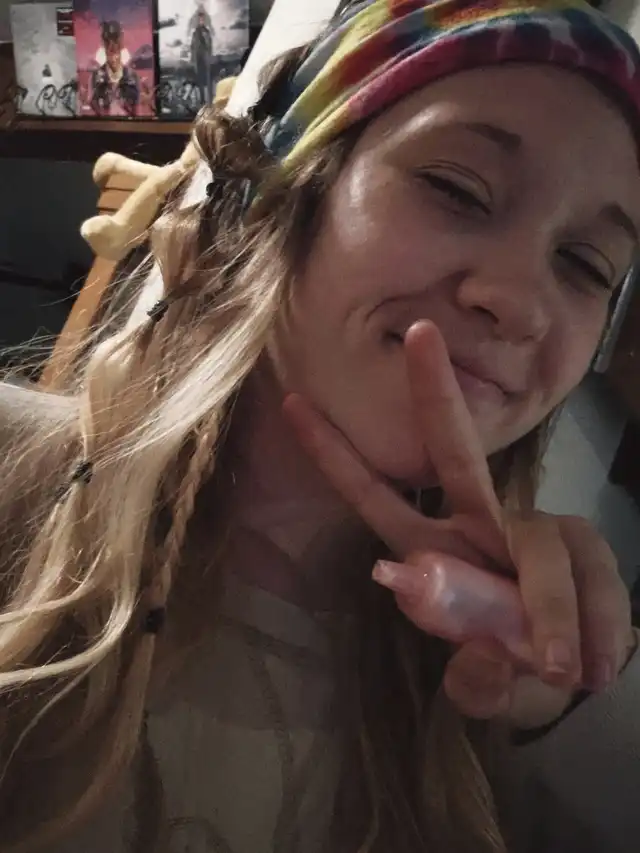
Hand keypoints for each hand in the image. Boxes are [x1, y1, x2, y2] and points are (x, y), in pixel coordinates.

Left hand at [284, 321, 634, 727]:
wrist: (585, 671)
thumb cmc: (516, 670)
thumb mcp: (492, 690)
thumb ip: (481, 682)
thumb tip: (479, 653)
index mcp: (431, 552)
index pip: (376, 497)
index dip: (336, 456)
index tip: (293, 402)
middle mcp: (477, 524)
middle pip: (455, 454)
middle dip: (435, 395)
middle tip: (419, 334)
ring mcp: (530, 529)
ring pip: (540, 548)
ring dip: (552, 612)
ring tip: (564, 670)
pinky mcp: (580, 543)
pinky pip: (591, 581)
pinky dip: (596, 625)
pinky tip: (596, 661)